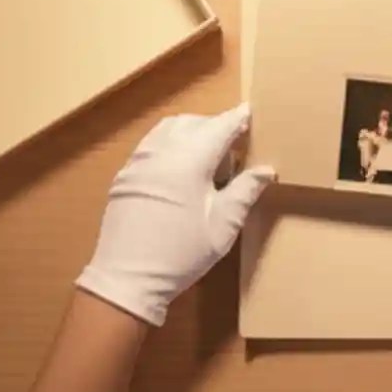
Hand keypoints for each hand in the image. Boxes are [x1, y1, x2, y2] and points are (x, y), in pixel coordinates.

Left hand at [76, 104, 274, 325]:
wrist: (128, 277)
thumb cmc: (182, 251)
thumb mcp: (223, 224)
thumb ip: (245, 191)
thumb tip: (266, 170)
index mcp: (190, 159)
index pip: (219, 126)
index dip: (237, 119)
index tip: (250, 113)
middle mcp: (162, 151)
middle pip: (193, 123)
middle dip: (214, 127)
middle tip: (233, 148)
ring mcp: (139, 161)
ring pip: (168, 130)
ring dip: (191, 132)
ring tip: (206, 157)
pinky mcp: (125, 175)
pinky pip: (152, 145)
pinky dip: (170, 144)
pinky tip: (178, 169)